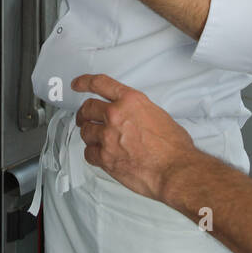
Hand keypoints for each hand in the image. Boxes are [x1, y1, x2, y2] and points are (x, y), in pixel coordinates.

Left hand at [72, 73, 199, 202]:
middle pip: (87, 108)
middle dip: (84, 113)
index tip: (77, 84)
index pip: (100, 84)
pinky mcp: (105, 157)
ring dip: (89, 135)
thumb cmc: (173, 147)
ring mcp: (108, 136)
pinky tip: (100, 155)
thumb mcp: (158, 115)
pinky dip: (93, 154)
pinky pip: (88, 153)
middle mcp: (116, 115)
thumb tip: (132, 116)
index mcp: (131, 100)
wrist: (174, 170)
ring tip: (96, 139)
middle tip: (84, 118)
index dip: (84, 82)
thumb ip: (138, 111)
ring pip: (85, 131)